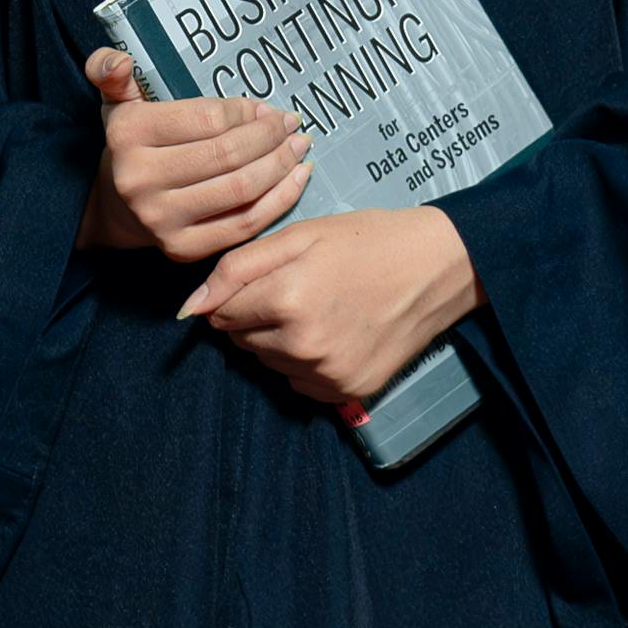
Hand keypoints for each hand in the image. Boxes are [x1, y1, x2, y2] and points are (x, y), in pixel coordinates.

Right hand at [85, 44, 305, 266]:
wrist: (117, 208)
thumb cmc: (134, 146)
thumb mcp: (116, 103)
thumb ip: (111, 73)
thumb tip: (119, 61)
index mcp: (128, 134)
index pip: (208, 119)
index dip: (246, 112)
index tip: (265, 108)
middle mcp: (139, 179)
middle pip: (228, 154)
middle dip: (270, 137)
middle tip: (291, 125)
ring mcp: (161, 218)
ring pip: (241, 189)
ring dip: (281, 165)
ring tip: (298, 147)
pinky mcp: (182, 248)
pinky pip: (245, 224)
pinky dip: (280, 200)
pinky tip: (297, 179)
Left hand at [179, 198, 478, 422]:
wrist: (438, 265)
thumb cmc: (367, 240)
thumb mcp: (299, 236)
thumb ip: (236, 268)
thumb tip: (189, 309)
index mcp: (286, 301)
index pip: (220, 313)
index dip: (237, 293)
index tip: (266, 277)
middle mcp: (304, 347)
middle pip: (242, 341)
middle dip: (256, 316)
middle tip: (297, 287)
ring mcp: (328, 374)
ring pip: (269, 364)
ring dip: (279, 341)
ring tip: (318, 308)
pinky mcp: (349, 392)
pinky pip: (300, 384)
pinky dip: (305, 363)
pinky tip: (333, 333)